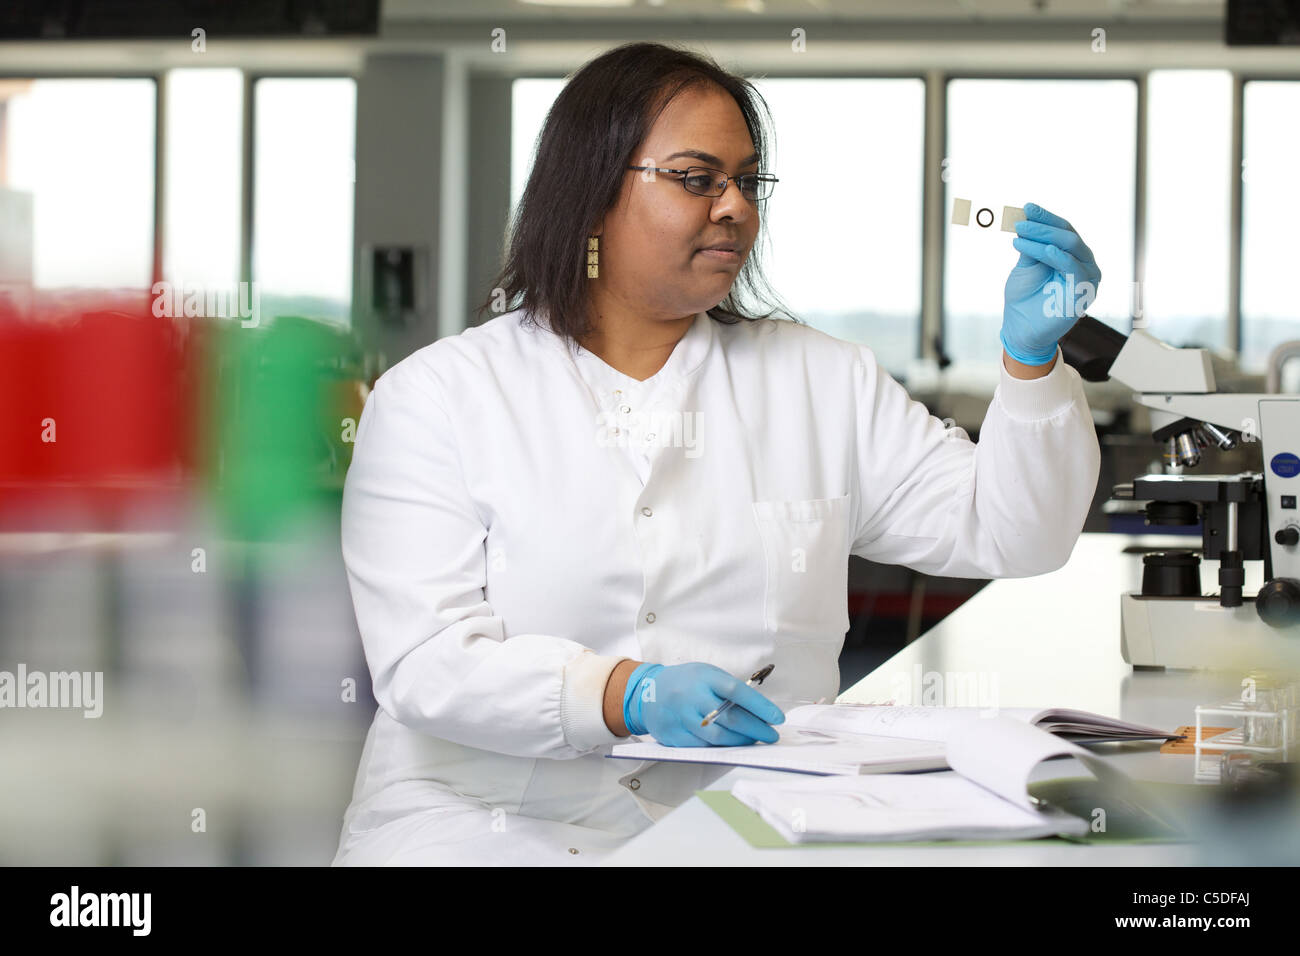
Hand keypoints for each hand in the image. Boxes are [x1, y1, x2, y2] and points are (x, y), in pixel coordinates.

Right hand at [622, 662, 784, 746]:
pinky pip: (704, 747)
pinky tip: (733, 744)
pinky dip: (722, 747)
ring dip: (741, 741)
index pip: (737, 693)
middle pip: (730, 718)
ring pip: (718, 737)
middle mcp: (691, 697)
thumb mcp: (707, 675)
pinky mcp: (674, 736)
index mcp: (704, 677)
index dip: (760, 707)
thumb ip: (729, 691)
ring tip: (754, 739)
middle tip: (771, 735)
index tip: (777, 718)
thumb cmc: (685, 682)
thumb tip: (760, 711)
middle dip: (756, 729)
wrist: (647, 692)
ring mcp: (681, 718)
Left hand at [1001, 202, 1102, 365]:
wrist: (1020, 330)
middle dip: (1043, 226)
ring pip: (1071, 247)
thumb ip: (1031, 245)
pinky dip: (1058, 257)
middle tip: (1020, 222)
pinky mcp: (1083, 292)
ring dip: (1044, 237)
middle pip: (1068, 235)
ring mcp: (1087, 278)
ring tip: (1021, 234)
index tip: (1026, 207)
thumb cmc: (1024, 299)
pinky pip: (1074, 269)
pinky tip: (1043, 249)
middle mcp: (1084, 264)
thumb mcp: (1026, 266)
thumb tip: (1028, 218)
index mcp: (1072, 256)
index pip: (1063, 230)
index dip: (1046, 217)